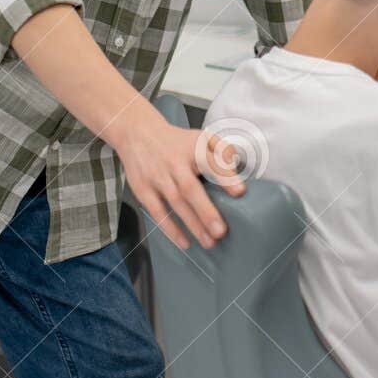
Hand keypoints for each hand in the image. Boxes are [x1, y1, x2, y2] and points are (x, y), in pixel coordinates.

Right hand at [112, 105, 241, 249]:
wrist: (137, 134)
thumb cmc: (177, 142)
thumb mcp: (201, 137)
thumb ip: (222, 150)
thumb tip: (235, 169)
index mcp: (193, 148)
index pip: (211, 162)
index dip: (225, 177)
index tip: (240, 192)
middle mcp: (174, 164)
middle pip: (189, 188)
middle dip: (206, 211)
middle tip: (221, 231)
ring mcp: (157, 177)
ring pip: (175, 203)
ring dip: (192, 225)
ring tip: (209, 242)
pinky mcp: (143, 190)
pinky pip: (157, 212)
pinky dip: (170, 229)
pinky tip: (185, 242)